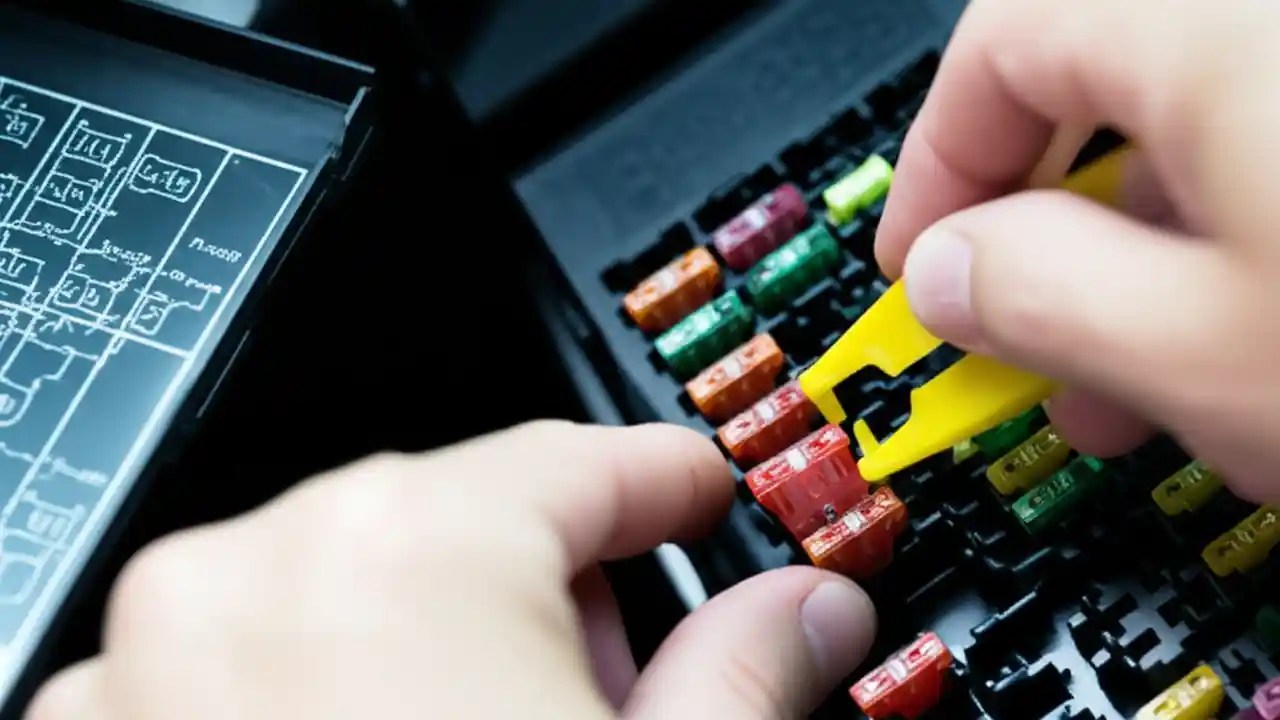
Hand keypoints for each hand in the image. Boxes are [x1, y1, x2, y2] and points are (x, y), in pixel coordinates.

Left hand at [25, 421, 875, 719]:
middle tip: (603, 695)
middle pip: (454, 523)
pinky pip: (231, 671)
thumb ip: (748, 674)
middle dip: (545, 593)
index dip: (664, 485)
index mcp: (405, 553)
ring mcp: (145, 671)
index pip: (580, 462)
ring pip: (336, 589)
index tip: (693, 499)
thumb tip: (806, 618)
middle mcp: (248, 580)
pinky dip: (314, 704)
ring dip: (427, 647)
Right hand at [876, 0, 1279, 502]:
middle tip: (1024, 341)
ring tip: (1154, 383)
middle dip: (1048, 233)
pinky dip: (1248, 226)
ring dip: (1153, 250)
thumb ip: (1043, 297)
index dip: (932, 175)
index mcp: (1214, 18)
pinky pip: (1276, 141)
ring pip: (1207, 121)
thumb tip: (953, 274)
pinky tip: (1260, 338)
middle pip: (1101, 87)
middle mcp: (1272, 9)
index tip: (916, 277)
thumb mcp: (1216, 352)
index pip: (997, 48)